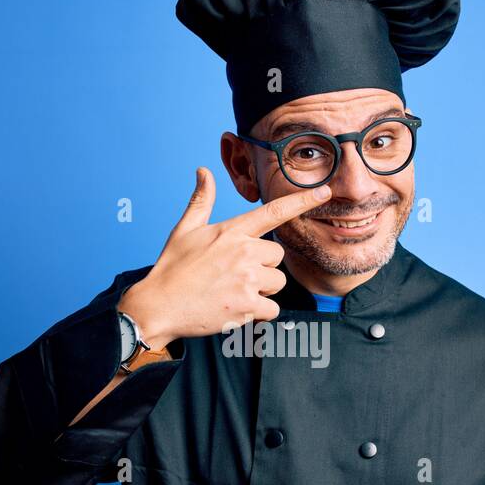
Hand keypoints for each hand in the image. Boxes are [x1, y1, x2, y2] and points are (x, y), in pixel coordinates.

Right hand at [117, 167, 330, 346]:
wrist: (159, 305)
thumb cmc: (172, 267)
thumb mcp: (185, 229)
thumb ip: (202, 201)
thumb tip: (203, 171)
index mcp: (231, 231)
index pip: (273, 212)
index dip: (302, 201)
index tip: (325, 191)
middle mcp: (243, 251)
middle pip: (277, 255)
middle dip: (263, 266)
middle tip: (234, 275)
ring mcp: (246, 279)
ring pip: (276, 282)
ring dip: (261, 290)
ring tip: (232, 292)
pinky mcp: (247, 305)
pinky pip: (272, 309)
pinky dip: (258, 312)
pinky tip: (235, 309)